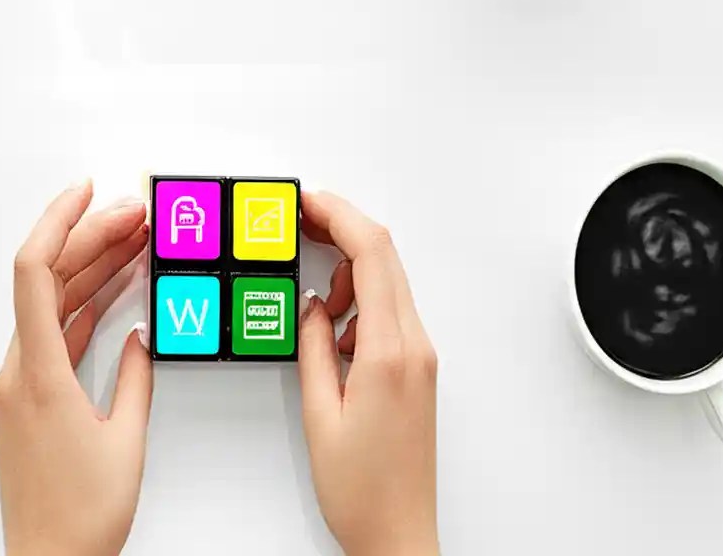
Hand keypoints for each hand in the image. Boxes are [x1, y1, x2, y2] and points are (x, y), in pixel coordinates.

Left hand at [0, 181, 153, 555]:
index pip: (35, 273)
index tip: (85, 193)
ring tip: (133, 241)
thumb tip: (139, 339)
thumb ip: (135, 380)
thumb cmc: (80, 518)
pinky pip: (55, 334)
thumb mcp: (125, 442)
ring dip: (90, 270)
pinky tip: (113, 291)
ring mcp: (21, 384)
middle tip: (133, 215)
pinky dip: (85, 307)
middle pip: (48, 282)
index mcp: (37, 375)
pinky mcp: (30, 397)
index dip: (58, 222)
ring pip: (52, 305)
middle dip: (90, 239)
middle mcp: (19, 372)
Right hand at [297, 191, 438, 555]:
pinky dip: (359, 304)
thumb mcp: (318, 413)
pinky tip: (334, 334)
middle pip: (385, 258)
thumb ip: (313, 347)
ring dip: (349, 275)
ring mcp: (423, 356)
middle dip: (341, 231)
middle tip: (300, 225)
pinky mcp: (418, 368)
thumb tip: (310, 304)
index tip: (309, 200)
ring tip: (316, 309)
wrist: (398, 534)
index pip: (373, 255)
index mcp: (390, 352)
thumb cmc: (361, 490)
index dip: (340, 215)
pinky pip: (389, 313)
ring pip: (388, 283)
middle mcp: (416, 346)